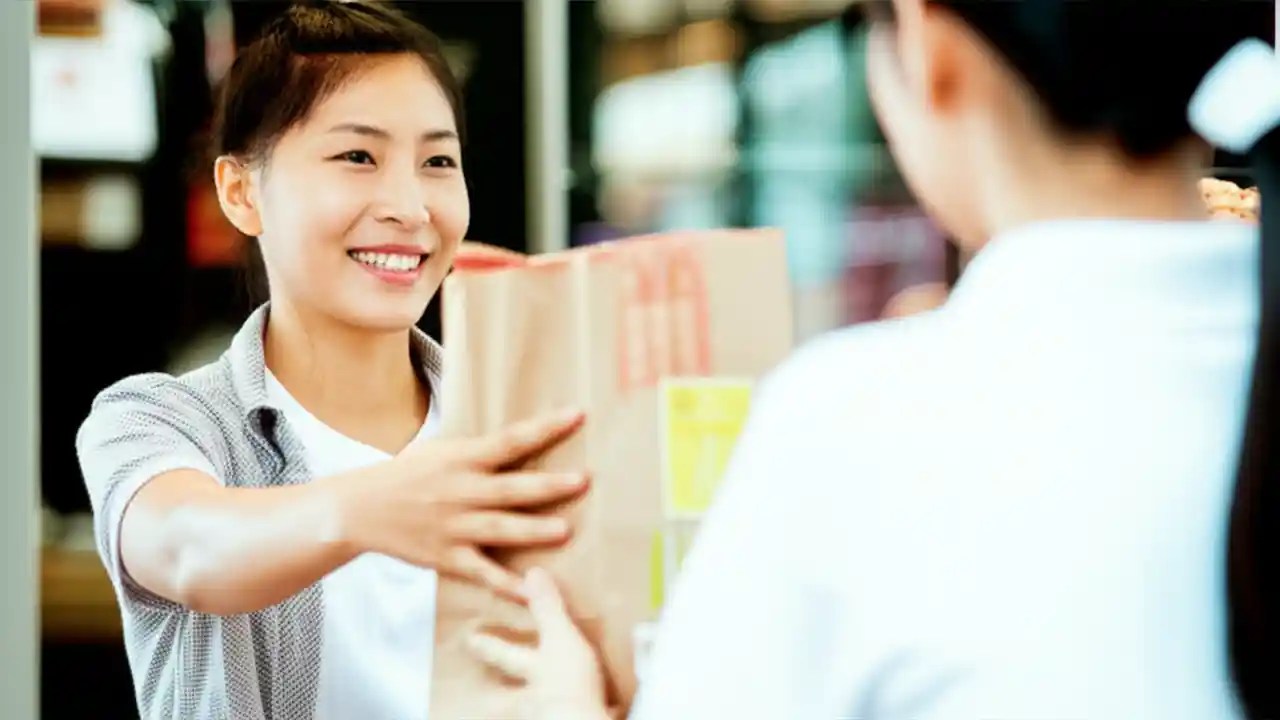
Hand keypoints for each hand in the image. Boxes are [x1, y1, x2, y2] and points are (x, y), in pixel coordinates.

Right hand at [344, 409, 589, 598]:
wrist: (360, 508)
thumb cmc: (405, 473)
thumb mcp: (441, 449)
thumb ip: (478, 448)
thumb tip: (520, 437)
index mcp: (462, 459)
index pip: (511, 440)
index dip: (545, 428)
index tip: (577, 415)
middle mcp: (461, 491)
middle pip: (510, 489)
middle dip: (547, 486)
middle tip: (582, 481)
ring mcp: (454, 526)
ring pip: (499, 529)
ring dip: (533, 531)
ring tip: (564, 531)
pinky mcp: (446, 556)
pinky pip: (481, 572)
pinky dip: (505, 584)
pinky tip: (530, 593)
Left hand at [466, 568, 613, 719]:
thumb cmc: (568, 686)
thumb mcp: (560, 638)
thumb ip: (548, 608)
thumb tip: (533, 574)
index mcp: (530, 670)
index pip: (504, 654)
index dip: (489, 645)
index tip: (471, 640)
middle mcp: (531, 700)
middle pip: (507, 698)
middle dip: (501, 693)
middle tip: (490, 693)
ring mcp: (547, 718)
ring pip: (532, 713)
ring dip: (537, 709)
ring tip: (540, 706)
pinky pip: (565, 719)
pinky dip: (572, 716)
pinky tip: (584, 714)